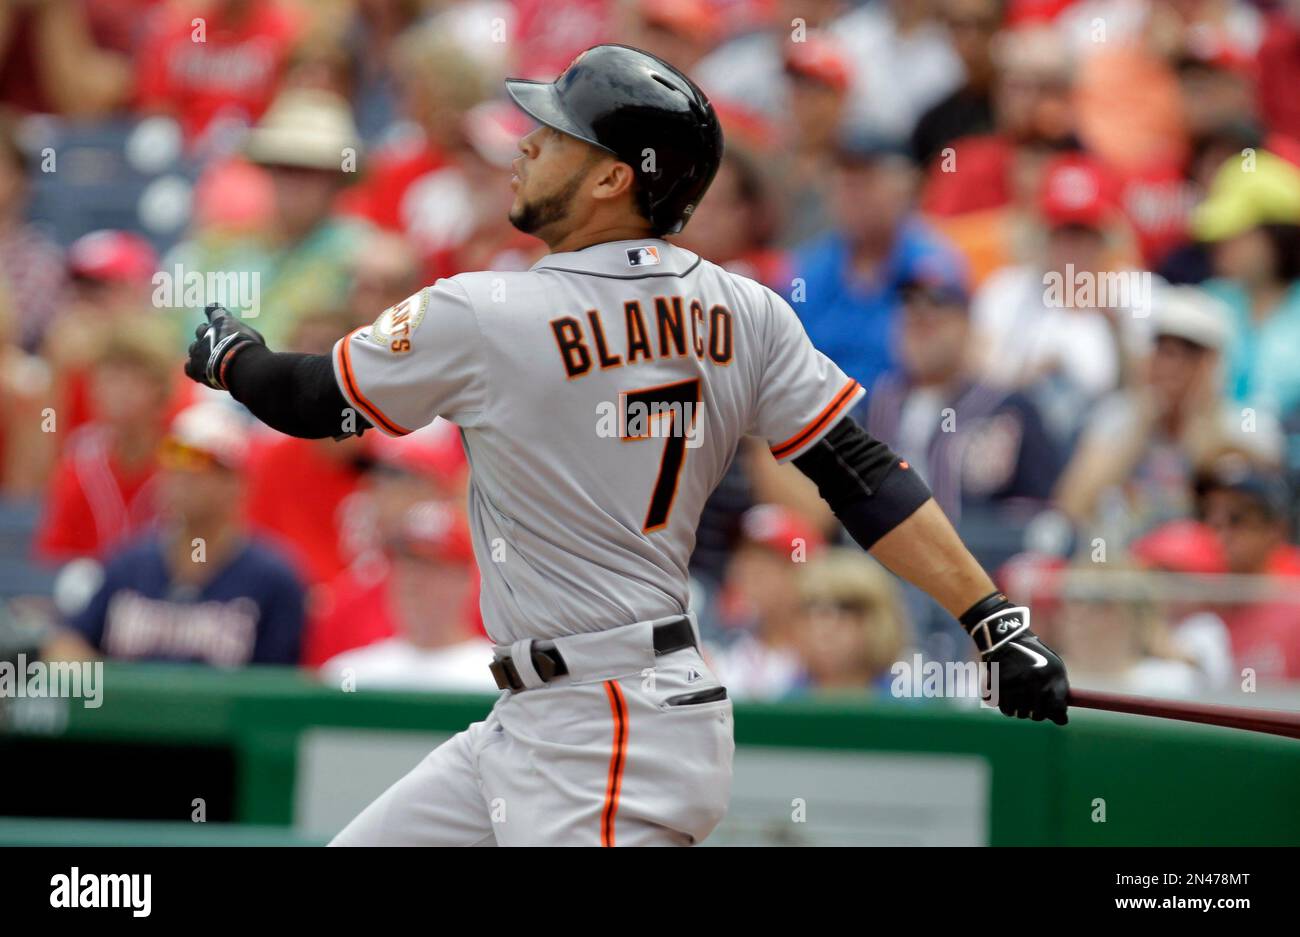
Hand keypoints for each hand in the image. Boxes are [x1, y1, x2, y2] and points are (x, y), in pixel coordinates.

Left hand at [185, 303, 264, 389]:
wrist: (241, 366)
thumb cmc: (251, 349)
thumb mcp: (254, 337)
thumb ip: (244, 336)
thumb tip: (246, 342)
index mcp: (221, 321)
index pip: (213, 310)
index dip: (213, 311)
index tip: (214, 311)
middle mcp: (205, 332)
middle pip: (201, 329)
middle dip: (207, 335)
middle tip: (217, 343)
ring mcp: (198, 350)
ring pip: (194, 348)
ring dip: (200, 351)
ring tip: (210, 359)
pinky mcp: (195, 367)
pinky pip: (189, 367)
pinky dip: (195, 368)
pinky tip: (202, 371)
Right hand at [965, 600, 1068, 724]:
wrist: (1005, 638)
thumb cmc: (1033, 654)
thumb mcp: (1052, 666)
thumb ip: (1058, 690)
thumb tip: (1061, 720)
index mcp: (1052, 676)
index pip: (1058, 708)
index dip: (1057, 715)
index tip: (1056, 716)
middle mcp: (1036, 681)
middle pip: (1038, 715)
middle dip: (1037, 712)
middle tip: (1033, 705)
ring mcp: (1017, 683)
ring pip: (1021, 714)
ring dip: (1020, 710)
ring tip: (1019, 697)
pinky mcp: (1000, 685)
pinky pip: (1006, 708)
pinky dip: (1007, 706)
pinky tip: (1008, 696)